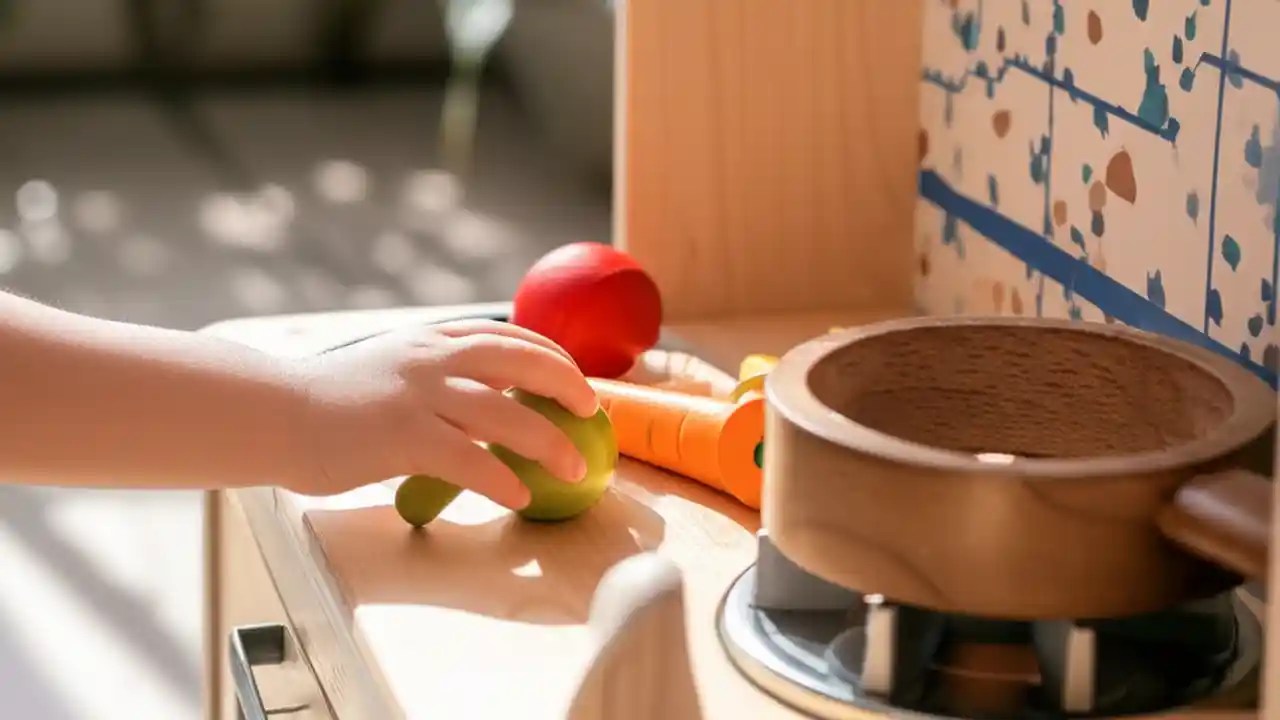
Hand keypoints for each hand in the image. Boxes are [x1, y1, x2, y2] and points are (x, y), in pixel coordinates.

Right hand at [288, 320, 597, 506]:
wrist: (276, 414)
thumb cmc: (333, 403)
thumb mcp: (393, 369)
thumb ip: (437, 374)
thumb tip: (487, 397)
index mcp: (431, 340)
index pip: (507, 335)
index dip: (551, 354)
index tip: (576, 377)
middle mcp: (431, 358)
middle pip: (520, 361)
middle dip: (566, 384)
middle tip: (592, 413)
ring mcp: (417, 396)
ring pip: (503, 413)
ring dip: (547, 442)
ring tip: (574, 469)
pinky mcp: (401, 436)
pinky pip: (467, 459)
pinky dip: (499, 479)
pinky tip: (519, 496)